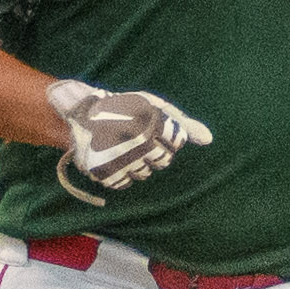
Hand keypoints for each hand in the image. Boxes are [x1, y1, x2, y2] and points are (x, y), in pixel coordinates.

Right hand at [49, 79, 211, 201]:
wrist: (80, 112)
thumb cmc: (123, 107)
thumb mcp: (153, 105)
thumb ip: (183, 122)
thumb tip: (209, 140)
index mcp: (150, 121)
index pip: (176, 142)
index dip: (167, 137)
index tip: (152, 129)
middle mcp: (137, 141)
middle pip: (163, 161)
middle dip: (153, 152)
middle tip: (137, 139)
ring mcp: (120, 158)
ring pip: (145, 174)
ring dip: (137, 163)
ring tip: (123, 147)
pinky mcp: (104, 172)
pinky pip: (125, 183)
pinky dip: (121, 173)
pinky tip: (114, 158)